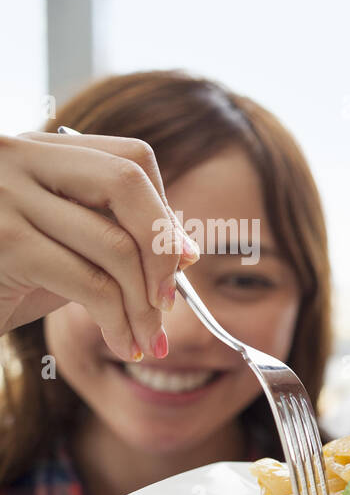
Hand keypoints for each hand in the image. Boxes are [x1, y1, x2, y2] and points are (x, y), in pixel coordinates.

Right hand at [0, 131, 200, 359]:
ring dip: (144, 304)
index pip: (131, 158)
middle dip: (162, 249)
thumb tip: (186, 251)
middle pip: (128, 184)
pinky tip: (125, 344)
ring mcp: (4, 196)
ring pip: (116, 246)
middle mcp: (17, 158)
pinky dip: (120, 322)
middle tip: (168, 300)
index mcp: (37, 150)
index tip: (180, 259)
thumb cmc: (0, 277)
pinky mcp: (4, 243)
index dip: (164, 211)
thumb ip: (111, 235)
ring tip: (147, 337)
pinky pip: (91, 284)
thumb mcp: (60, 246)